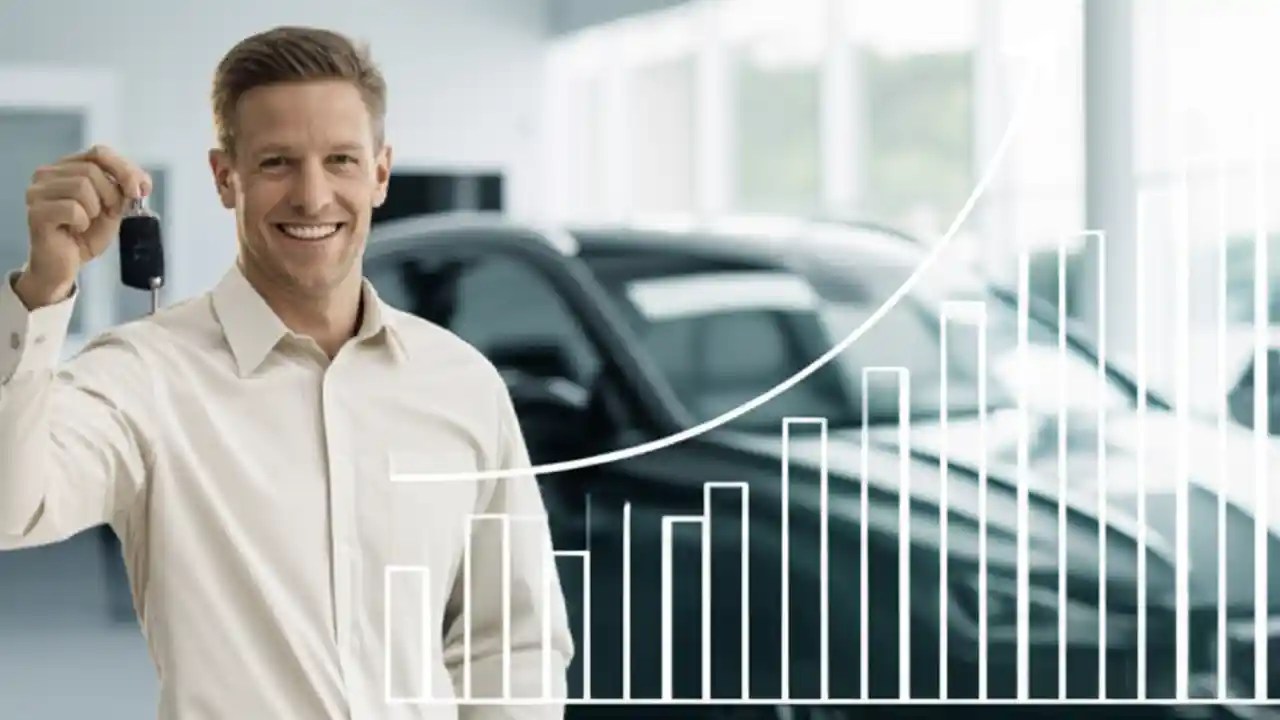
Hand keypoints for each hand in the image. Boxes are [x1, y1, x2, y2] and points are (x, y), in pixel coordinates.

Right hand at [17, 145, 151, 307]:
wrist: (65, 265)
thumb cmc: (86, 234)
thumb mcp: (113, 207)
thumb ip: (125, 189)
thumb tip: (142, 182)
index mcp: (67, 167)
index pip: (99, 152)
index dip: (124, 169)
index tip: (140, 190)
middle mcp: (47, 174)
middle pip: (92, 170)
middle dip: (110, 196)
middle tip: (103, 214)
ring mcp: (37, 192)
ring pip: (81, 186)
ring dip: (94, 210)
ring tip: (85, 223)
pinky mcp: (36, 212)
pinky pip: (72, 209)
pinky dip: (82, 222)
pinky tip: (73, 230)